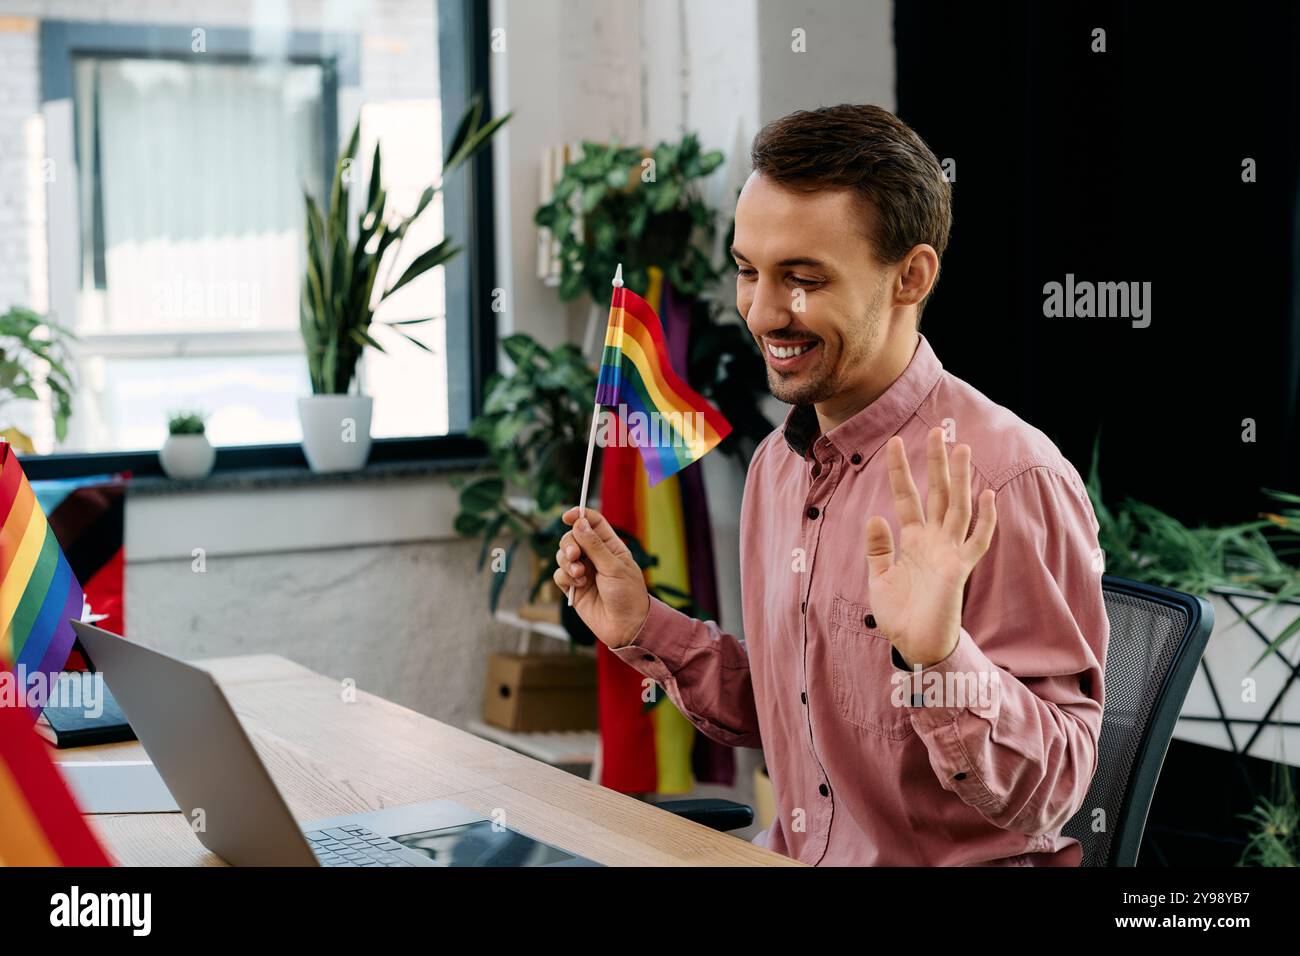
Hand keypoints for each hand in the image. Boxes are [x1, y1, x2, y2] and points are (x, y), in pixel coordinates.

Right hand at [553, 507, 649, 648]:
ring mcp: (583, 571)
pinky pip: (559, 574)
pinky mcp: (573, 587)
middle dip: (569, 543)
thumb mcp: (614, 566)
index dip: (580, 516)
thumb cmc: (628, 595)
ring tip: (580, 574)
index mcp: (610, 546)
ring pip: (562, 555)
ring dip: (567, 562)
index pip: (593, 522)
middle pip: (572, 537)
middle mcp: (594, 556)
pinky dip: (566, 577)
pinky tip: (580, 586)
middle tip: (575, 555)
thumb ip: (594, 545)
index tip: (568, 516)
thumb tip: (580, 523)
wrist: (626, 626)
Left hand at [865, 427, 996, 667]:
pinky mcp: (959, 570)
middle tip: (937, 431)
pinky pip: (976, 541)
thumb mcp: (878, 577)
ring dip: (959, 479)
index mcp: (913, 541)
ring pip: (958, 508)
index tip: (895, 443)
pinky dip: (984, 520)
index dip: (901, 471)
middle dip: (936, 463)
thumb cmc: (899, 614)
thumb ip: (878, 548)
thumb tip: (876, 516)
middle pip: (938, 494)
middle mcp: (934, 541)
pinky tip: (986, 495)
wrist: (913, 645)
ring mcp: (949, 553)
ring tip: (960, 448)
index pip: (907, 498)